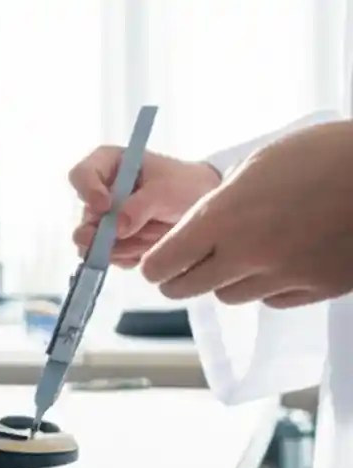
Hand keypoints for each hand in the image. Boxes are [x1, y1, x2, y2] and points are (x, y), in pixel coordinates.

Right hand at [68, 147, 220, 267]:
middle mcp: (99, 194)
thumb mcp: (166, 190)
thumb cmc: (184, 185)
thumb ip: (140, 206)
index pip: (80, 175)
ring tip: (155, 236)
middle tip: (116, 239)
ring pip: (95, 243)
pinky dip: (130, 256)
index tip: (105, 206)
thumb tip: (118, 228)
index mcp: (107, 166)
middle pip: (85, 218)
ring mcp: (103, 221)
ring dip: (124, 246)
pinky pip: (110, 258)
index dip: (87, 191)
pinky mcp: (111, 243)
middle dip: (102, 233)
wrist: (201, 205)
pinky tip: (150, 247)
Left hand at [140, 121, 352, 308]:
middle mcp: (248, 254)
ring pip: (229, 295)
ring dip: (226, 280)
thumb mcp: (261, 163)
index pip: (163, 264)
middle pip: (187, 289)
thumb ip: (222, 201)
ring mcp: (285, 276)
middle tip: (185, 264)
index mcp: (224, 218)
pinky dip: (267, 286)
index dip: (155, 264)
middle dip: (179, 278)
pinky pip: (273, 299)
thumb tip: (199, 226)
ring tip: (244, 252)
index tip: (157, 260)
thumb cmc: (327, 154)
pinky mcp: (319, 288)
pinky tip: (281, 260)